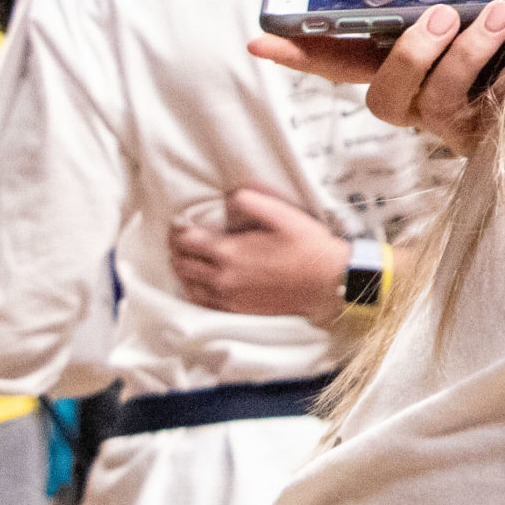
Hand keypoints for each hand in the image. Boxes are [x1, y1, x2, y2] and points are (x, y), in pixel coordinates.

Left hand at [169, 186, 349, 327]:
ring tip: (188, 259)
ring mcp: (227, 297)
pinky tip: (199, 283)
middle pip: (182, 263)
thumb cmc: (308, 246)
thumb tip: (231, 194)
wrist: (326, 283)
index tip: (183, 224)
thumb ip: (254, 201)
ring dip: (183, 270)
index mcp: (229, 251)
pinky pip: (201, 302)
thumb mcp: (285, 215)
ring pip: (188, 284)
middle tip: (183, 240)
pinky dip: (193, 290)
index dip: (180, 230)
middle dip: (178, 249)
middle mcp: (222, 277)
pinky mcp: (236, 309)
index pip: (186, 240)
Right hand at [248, 0, 504, 155]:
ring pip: (437, 103)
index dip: (301, 57)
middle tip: (442, 15)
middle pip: (384, 99)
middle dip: (409, 55)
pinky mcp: (503, 135)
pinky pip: (502, 103)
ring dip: (467, 53)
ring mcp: (461, 124)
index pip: (341, 66)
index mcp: (405, 64)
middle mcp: (424, 101)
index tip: (262, 40)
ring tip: (502, 12)